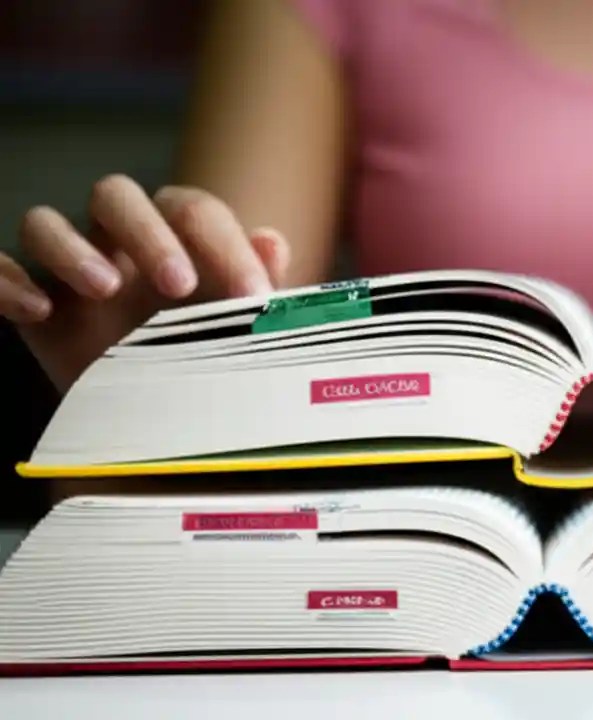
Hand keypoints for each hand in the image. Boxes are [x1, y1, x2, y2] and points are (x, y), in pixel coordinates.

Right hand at [1, 175, 289, 391]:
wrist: (153, 419)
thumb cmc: (203, 358)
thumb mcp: (235, 331)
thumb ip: (254, 287)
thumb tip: (272, 241)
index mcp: (174, 236)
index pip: (194, 211)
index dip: (225, 245)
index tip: (252, 295)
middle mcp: (115, 240)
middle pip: (115, 195)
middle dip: (147, 232)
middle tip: (178, 284)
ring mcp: (65, 267)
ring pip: (44, 221)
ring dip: (71, 247)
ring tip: (106, 289)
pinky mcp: (28, 304)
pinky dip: (7, 280)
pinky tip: (37, 310)